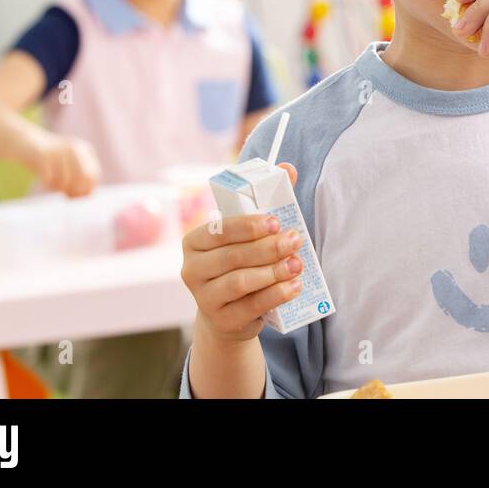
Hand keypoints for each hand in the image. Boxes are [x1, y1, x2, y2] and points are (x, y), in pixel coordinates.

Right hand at [27, 133, 100, 197]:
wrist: (22, 141)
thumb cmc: (47, 159)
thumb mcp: (67, 166)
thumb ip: (79, 179)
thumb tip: (90, 195)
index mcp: (83, 149)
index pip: (93, 176)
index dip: (86, 190)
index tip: (74, 196)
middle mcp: (74, 148)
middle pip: (83, 178)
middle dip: (75, 191)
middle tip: (65, 195)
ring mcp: (59, 151)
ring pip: (65, 181)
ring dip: (58, 188)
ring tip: (52, 185)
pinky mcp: (42, 156)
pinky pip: (49, 179)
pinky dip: (47, 185)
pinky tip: (44, 181)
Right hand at [180, 162, 306, 343]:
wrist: (229, 314)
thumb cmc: (240, 263)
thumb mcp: (248, 236)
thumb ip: (266, 202)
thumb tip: (288, 168)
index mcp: (194, 242)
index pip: (219, 230)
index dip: (247, 226)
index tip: (275, 221)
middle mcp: (192, 270)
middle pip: (232, 256)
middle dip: (267, 247)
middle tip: (295, 240)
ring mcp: (204, 298)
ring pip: (240, 281)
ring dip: (273, 271)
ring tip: (297, 264)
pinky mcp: (222, 320)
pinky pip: (251, 306)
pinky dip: (276, 295)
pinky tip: (295, 286)